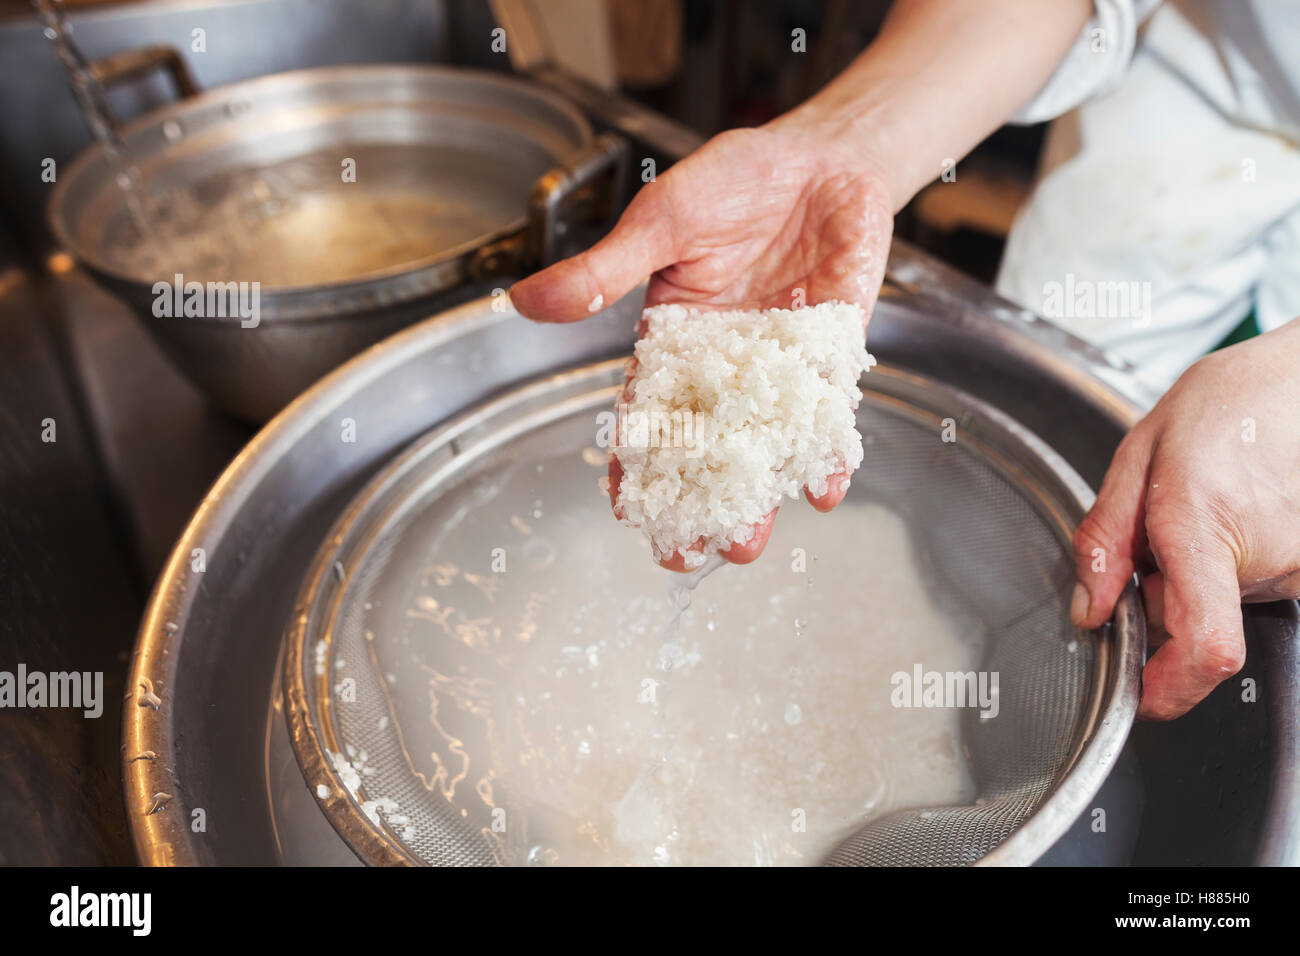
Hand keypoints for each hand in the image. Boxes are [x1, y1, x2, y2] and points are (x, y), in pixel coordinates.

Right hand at [510, 122, 894, 569]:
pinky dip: (827, 450)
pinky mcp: (832, 354)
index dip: (636, 465)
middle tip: (689, 555)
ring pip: (767, 444)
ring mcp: (780, 366)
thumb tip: (526, 301)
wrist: (817, 157)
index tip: (628, 514)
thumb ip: (604, 270)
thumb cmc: (731, 182)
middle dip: (698, 501)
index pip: (648, 415)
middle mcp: (726, 366)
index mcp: (674, 342)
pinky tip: (824, 488)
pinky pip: (828, 412)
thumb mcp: (659, 223)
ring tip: (748, 543)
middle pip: (708, 447)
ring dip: (759, 494)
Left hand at [1070, 321, 1299, 718]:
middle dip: (1162, 601)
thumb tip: (1089, 609)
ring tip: (1203, 511)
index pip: (1206, 649)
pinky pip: (1257, 588)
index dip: (1170, 690)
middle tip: (1158, 541)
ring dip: (1198, 578)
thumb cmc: (1229, 402)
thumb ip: (1105, 538)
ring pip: (1228, 606)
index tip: (1139, 692)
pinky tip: (1231, 516)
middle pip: (1198, 624)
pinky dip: (1231, 568)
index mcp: (1204, 526)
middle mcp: (1265, 556)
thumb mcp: (1138, 455)